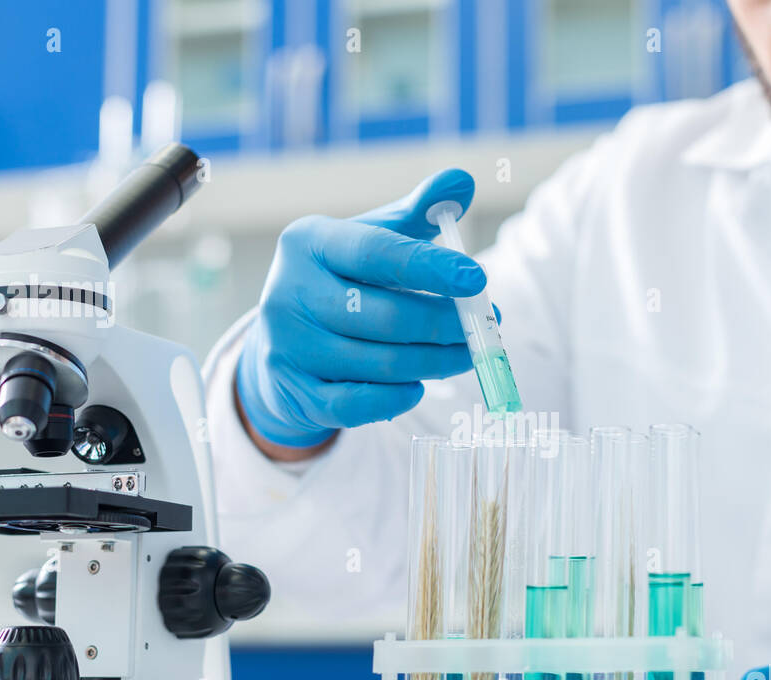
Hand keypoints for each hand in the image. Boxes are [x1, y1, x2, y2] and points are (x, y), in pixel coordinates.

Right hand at [237, 168, 487, 448]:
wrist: (282, 341)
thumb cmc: (340, 282)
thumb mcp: (370, 240)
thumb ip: (415, 215)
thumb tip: (462, 182)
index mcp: (309, 242)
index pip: (377, 253)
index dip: (431, 267)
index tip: (477, 278)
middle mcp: (288, 292)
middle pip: (385, 316)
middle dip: (446, 324)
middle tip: (488, 325)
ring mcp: (287, 346)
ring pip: (380, 364)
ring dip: (435, 362)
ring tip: (469, 353)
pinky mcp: (294, 391)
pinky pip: (357, 405)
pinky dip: (396, 398)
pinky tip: (419, 385)